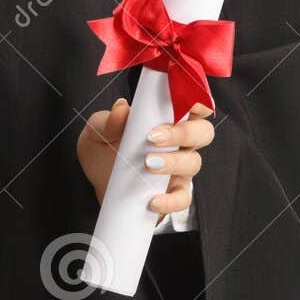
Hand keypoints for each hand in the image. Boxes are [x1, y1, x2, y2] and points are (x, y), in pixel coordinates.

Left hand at [76, 98, 215, 219]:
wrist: (96, 185)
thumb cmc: (102, 150)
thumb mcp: (97, 131)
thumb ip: (108, 120)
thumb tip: (122, 108)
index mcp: (166, 118)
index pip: (193, 103)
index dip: (196, 99)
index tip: (184, 101)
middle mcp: (179, 142)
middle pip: (203, 131)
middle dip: (184, 132)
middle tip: (154, 137)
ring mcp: (179, 169)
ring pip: (194, 162)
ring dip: (173, 162)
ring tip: (147, 164)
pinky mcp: (173, 194)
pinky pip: (183, 198)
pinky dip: (171, 200)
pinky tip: (152, 200)